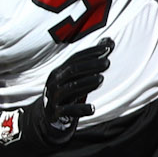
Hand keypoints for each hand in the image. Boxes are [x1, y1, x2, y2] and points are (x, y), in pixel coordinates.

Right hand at [0, 38, 113, 156]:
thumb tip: (109, 41)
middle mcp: (55, 82)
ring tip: (101, 79)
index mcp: (60, 72)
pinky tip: (93, 108)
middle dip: (90, 65)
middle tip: (107, 63)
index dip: (90, 53)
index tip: (107, 49)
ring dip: (86, 83)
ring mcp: (54, 97)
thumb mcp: (76, 77)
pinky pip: (68, 111)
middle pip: (72, 71)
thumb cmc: (67, 92)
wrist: (48, 115)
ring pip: (70, 89)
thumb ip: (93, 60)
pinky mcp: (55, 112)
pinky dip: (80, 109)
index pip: (75, 59)